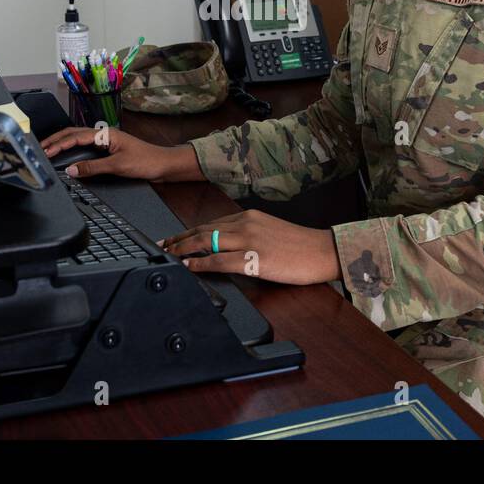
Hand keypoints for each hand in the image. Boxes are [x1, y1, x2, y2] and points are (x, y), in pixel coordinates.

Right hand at [39, 126, 202, 182]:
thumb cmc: (146, 161)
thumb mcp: (117, 166)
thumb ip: (93, 168)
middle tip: (39, 149)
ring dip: (63, 144)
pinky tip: (67, 156)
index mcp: (105, 133)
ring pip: (78, 140)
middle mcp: (104, 135)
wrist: (164, 165)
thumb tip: (71, 170)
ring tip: (48, 151)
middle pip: (74, 134)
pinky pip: (86, 148)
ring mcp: (106, 142)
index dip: (58, 144)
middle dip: (55, 140)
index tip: (45, 151)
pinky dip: (73, 150)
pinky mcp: (109, 150)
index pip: (75, 136)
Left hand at [160, 209, 342, 284]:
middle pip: (202, 230)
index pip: (210, 224)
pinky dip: (201, 263)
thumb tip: (226, 247)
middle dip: (178, 240)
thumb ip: (247, 235)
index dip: (188, 232)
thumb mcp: (269, 231)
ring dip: (183, 250)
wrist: (322, 250)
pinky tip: (189, 267)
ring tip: (168, 256)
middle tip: (161, 247)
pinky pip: (220, 260)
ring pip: (206, 242)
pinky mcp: (254, 258)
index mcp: (249, 217)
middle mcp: (245, 224)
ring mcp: (249, 240)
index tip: (173, 238)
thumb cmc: (300, 245)